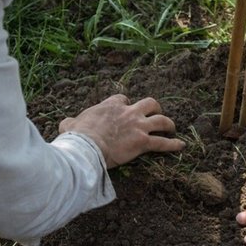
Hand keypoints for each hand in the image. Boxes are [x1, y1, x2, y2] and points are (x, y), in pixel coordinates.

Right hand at [58, 94, 185, 167]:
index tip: (126, 110)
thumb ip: (70, 122)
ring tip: (171, 128)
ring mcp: (138, 126)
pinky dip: (173, 145)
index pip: (123, 99)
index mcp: (111, 106)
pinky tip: (181, 146)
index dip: (126, 104)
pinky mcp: (143, 142)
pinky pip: (162, 143)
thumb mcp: (70, 125)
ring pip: (161, 119)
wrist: (87, 147)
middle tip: (155, 115)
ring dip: (168, 124)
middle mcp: (128, 112)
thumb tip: (64, 124)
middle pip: (149, 103)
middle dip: (154, 108)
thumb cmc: (78, 137)